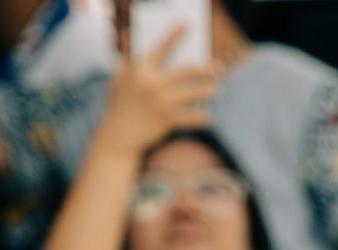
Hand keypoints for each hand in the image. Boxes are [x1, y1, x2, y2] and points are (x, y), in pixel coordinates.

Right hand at [98, 24, 220, 158]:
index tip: (187, 26)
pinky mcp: (167, 119)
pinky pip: (191, 117)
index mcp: (141, 70)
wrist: (118, 136)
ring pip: (194, 93)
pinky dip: (202, 118)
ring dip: (207, 91)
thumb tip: (137, 50)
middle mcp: (153, 82)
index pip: (162, 48)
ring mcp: (161, 101)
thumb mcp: (118, 80)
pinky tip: (209, 118)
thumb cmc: (120, 106)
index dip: (174, 36)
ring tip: (215, 90)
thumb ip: (128, 63)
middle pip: (187, 70)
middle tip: (219, 69)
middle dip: (206, 69)